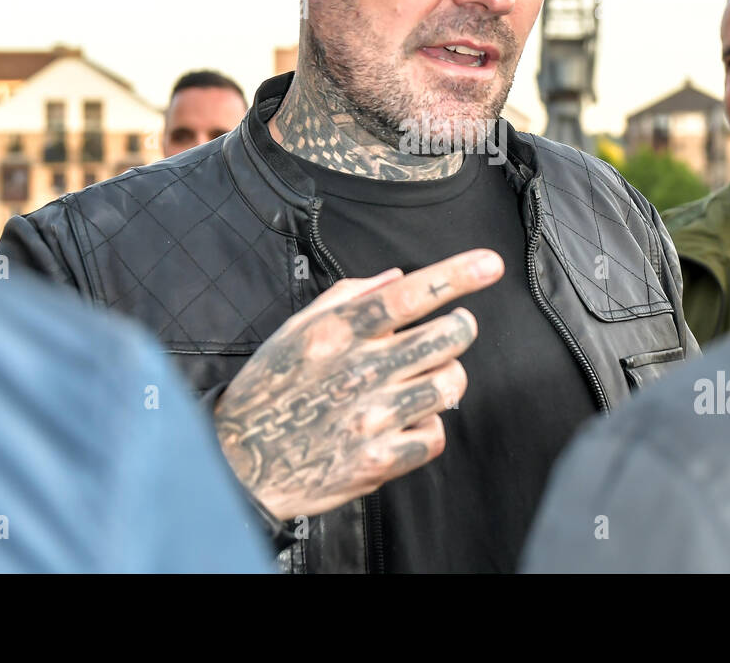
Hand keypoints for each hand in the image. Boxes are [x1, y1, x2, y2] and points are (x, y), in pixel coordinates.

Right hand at [214, 248, 503, 520]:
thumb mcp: (294, 331)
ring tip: (425, 379)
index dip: (456, 275)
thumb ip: (347, 298)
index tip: (490, 265)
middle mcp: (358, 371)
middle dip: (460, 328)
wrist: (239, 464)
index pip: (408, 295)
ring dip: (447, 377)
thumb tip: (399, 278)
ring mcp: (371, 418)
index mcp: (337, 333)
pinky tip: (406, 422)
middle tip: (451, 331)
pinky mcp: (378, 461)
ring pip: (450, 384)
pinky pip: (435, 435)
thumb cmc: (270, 390)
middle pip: (447, 337)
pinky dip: (428, 427)